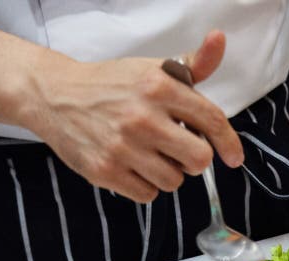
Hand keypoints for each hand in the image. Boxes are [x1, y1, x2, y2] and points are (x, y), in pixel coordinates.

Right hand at [23, 30, 243, 202]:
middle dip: (194, 159)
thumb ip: (193, 63)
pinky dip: (145, 185)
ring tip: (149, 154)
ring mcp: (122, 146)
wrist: (54, 95)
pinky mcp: (105, 170)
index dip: (228, 143)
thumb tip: (219, 39)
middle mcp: (142, 117)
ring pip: (174, 181)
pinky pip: (148, 194)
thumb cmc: (113, 84)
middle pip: (198, 160)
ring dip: (168, 172)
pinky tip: (132, 165)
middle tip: (179, 150)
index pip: (211, 120)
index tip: (234, 158)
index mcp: (158, 87)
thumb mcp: (153, 69)